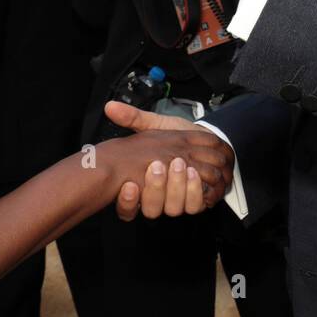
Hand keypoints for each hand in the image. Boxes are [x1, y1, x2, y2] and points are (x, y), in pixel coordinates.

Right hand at [104, 100, 234, 220]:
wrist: (206, 140)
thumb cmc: (177, 135)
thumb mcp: (155, 125)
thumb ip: (133, 118)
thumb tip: (110, 106)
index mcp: (141, 185)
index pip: (126, 207)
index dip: (127, 202)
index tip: (129, 185)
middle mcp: (157, 198)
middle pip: (151, 209)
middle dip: (155, 190)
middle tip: (158, 166)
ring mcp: (176, 202)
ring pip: (173, 209)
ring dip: (177, 188)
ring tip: (181, 165)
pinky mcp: (196, 202)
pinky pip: (195, 206)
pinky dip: (196, 191)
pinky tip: (196, 173)